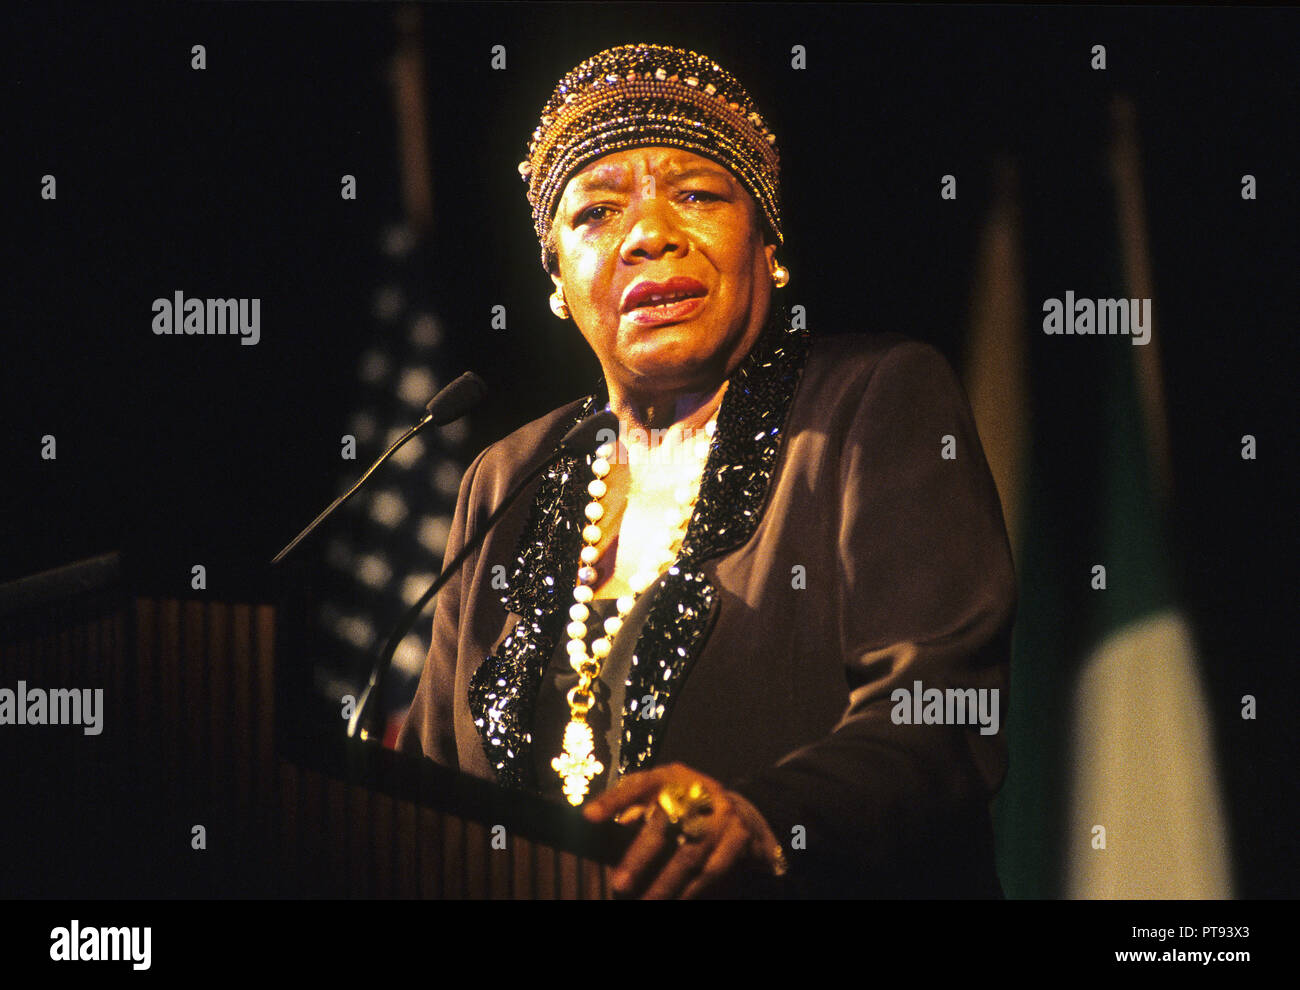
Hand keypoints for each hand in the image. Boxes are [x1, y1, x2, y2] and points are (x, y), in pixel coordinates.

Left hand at [582, 762, 783, 898]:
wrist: (743, 811)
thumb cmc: (687, 804)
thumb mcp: (662, 794)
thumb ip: (633, 804)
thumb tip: (596, 818)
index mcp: (672, 776)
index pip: (639, 784)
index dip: (614, 799)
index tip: (588, 816)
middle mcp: (698, 791)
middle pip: (665, 825)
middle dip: (639, 857)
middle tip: (618, 885)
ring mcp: (722, 815)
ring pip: (689, 855)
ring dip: (665, 884)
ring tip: (646, 904)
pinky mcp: (739, 838)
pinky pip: (711, 870)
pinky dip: (692, 890)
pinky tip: (676, 902)